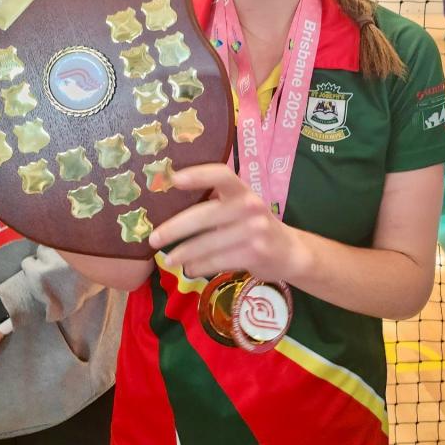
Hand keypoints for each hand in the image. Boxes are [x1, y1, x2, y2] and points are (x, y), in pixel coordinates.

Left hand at [149, 163, 302, 281]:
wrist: (290, 251)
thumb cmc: (255, 225)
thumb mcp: (241, 206)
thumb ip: (216, 201)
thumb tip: (169, 202)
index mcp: (243, 190)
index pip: (221, 175)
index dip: (198, 175)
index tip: (173, 179)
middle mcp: (250, 206)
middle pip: (205, 214)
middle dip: (175, 228)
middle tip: (154, 238)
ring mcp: (254, 231)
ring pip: (208, 243)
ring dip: (184, 253)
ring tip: (168, 259)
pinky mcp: (254, 253)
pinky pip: (218, 261)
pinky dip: (200, 266)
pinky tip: (190, 269)